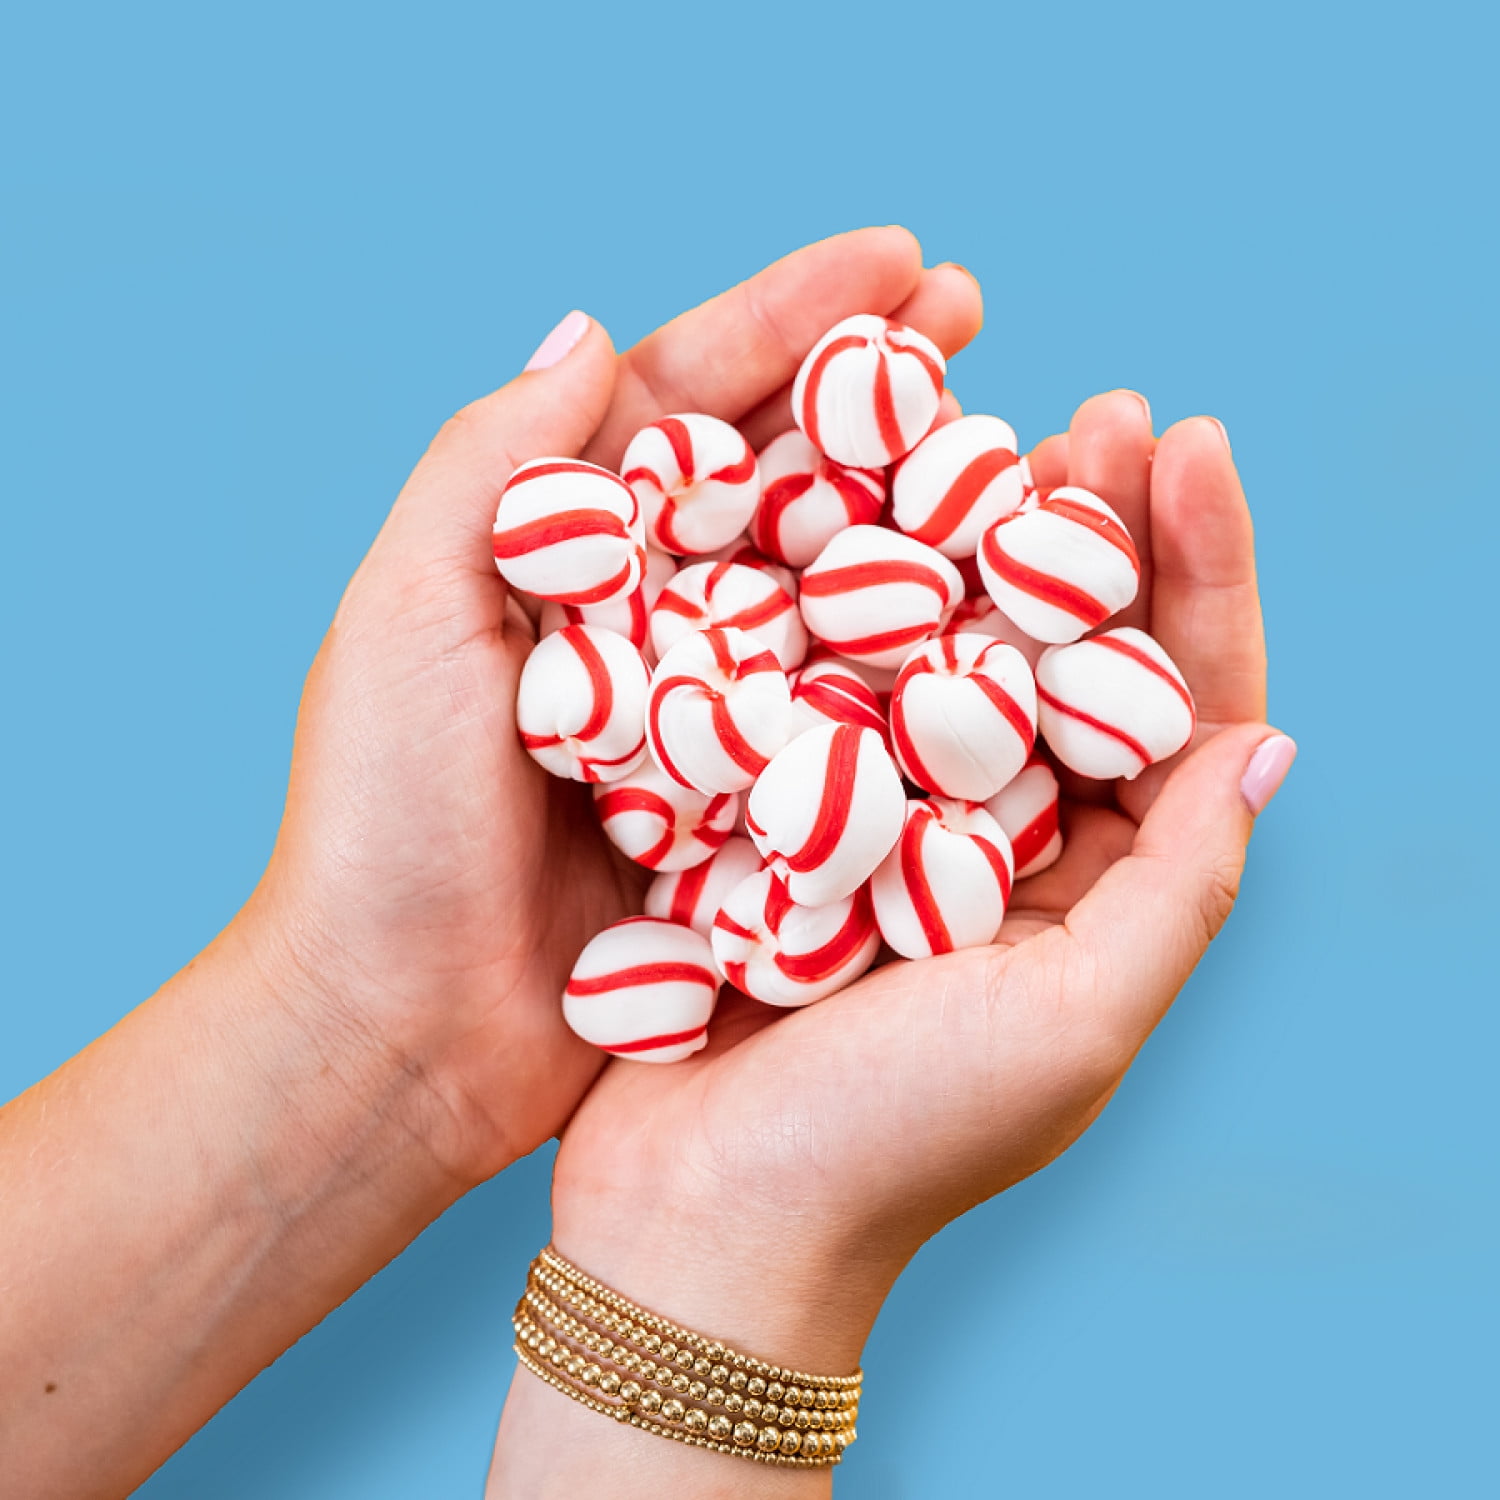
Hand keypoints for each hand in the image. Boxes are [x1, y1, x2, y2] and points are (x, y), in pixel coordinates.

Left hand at [250, 227, 985, 1184]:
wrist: (407, 1036)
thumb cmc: (384, 828)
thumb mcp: (407, 620)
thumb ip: (489, 468)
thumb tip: (587, 328)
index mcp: (562, 554)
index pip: (687, 403)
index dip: (790, 321)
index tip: (899, 260)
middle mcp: (653, 619)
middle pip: (781, 474)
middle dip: (876, 389)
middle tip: (979, 316)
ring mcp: (715, 713)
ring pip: (833, 585)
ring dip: (920, 508)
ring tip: (1022, 437)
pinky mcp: (758, 808)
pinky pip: (858, 713)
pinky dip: (925, 658)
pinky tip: (1007, 609)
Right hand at [545, 392, 1290, 1370]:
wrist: (695, 1218)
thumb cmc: (887, 1142)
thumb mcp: (1073, 1023)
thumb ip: (1179, 887)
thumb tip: (1278, 745)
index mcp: (1095, 890)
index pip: (1176, 704)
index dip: (1196, 573)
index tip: (1188, 443)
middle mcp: (1004, 844)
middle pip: (1067, 655)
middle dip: (1093, 530)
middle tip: (1098, 410)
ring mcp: (890, 823)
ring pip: (946, 650)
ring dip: (971, 539)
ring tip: (988, 417)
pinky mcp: (786, 818)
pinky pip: (827, 685)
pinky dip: (843, 598)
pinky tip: (843, 509)